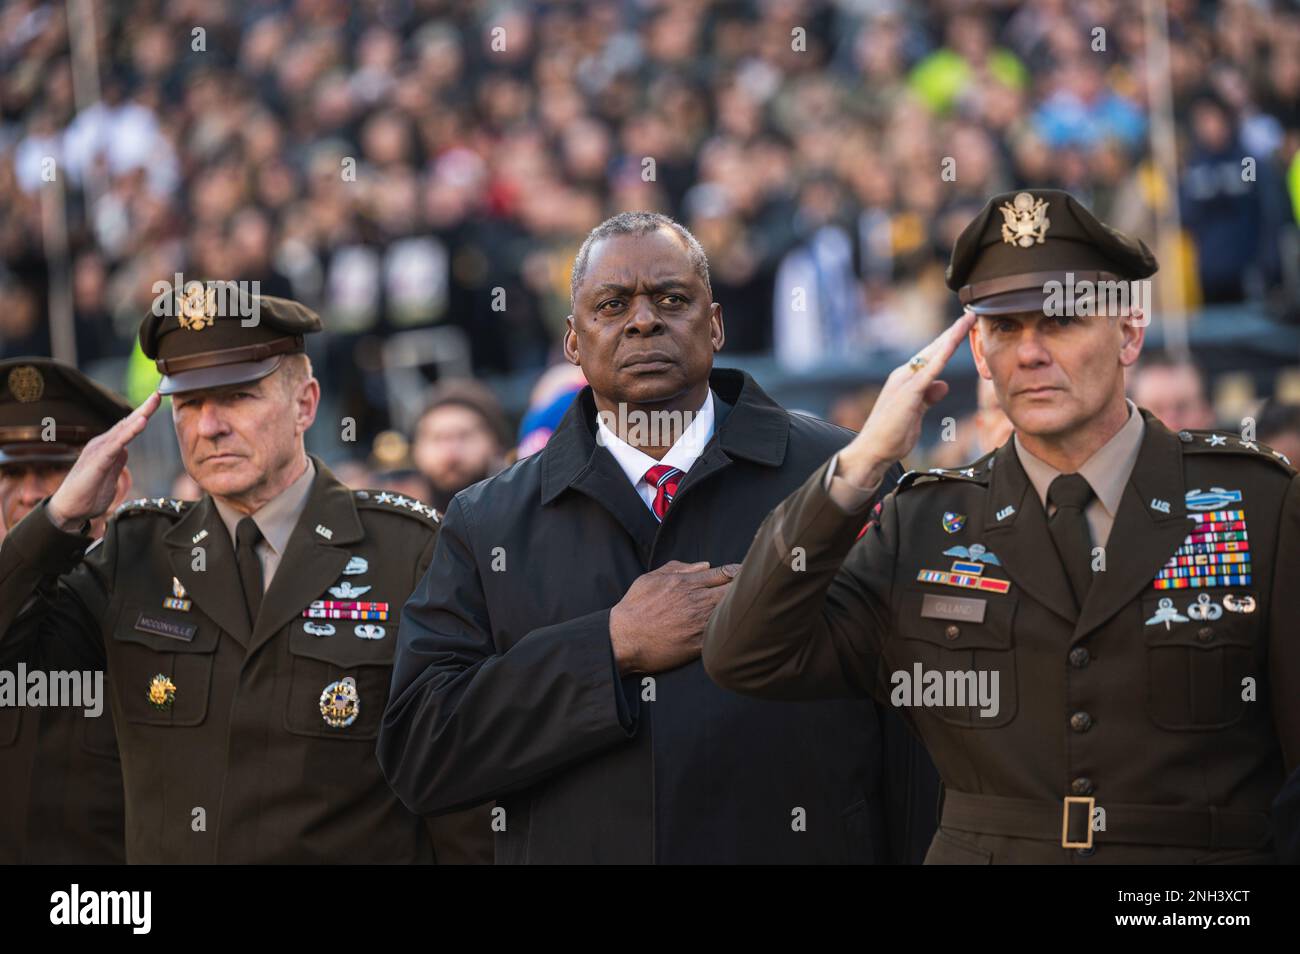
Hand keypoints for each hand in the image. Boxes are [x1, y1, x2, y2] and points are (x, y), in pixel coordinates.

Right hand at [47, 392, 160, 531]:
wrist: (69, 510)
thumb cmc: (89, 494)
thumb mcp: (111, 476)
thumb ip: (118, 461)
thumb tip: (126, 450)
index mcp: (107, 448)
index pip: (127, 428)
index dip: (142, 415)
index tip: (156, 401)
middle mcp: (102, 445)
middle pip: (126, 424)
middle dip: (143, 409)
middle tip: (158, 394)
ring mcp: (98, 451)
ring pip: (122, 430)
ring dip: (139, 416)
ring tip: (153, 402)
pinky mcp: (98, 461)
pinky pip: (117, 444)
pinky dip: (129, 433)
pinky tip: (141, 423)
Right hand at [610, 561, 739, 674]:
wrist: (623, 638)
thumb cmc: (635, 607)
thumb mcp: (651, 578)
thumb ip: (679, 568)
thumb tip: (705, 565)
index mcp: (686, 583)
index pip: (726, 573)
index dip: (740, 573)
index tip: (746, 575)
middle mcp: (696, 601)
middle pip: (735, 592)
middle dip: (746, 591)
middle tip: (753, 593)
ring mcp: (699, 623)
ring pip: (732, 613)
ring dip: (741, 612)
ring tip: (747, 611)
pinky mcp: (698, 644)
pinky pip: (723, 637)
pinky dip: (731, 633)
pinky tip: (734, 633)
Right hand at [836, 310, 977, 487]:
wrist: (872, 450)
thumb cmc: (891, 436)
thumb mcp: (916, 414)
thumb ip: (928, 398)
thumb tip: (943, 385)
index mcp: (905, 381)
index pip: (930, 358)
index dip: (947, 344)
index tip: (963, 330)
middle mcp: (903, 376)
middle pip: (933, 349)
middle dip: (952, 333)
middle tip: (970, 315)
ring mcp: (905, 382)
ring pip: (933, 354)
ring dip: (951, 337)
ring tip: (967, 321)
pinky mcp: (909, 392)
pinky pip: (930, 369)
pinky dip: (943, 355)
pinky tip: (954, 343)